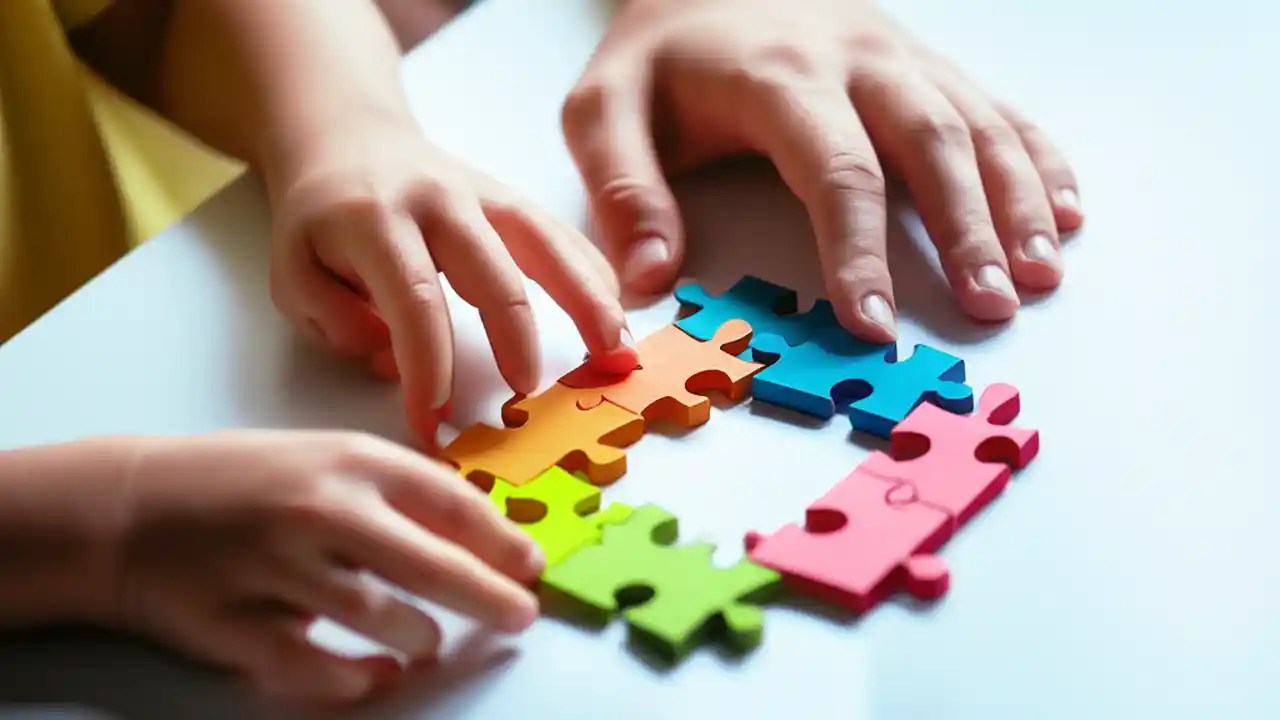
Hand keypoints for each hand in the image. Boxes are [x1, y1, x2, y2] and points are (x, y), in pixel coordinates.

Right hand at [107, 431, 542, 702]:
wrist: (129, 505)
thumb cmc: (243, 480)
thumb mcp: (325, 458)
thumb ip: (396, 492)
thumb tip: (481, 536)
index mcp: (350, 462)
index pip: (450, 503)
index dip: (501, 540)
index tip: (532, 565)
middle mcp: (320, 511)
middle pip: (430, 567)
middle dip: (488, 598)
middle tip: (520, 616)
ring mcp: (276, 568)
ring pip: (379, 620)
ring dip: (419, 638)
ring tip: (429, 641)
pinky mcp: (235, 624)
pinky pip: (314, 667)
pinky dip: (356, 679)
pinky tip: (379, 675)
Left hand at [267, 117, 633, 439]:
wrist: (350, 143)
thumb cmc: (323, 224)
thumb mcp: (293, 275)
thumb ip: (336, 324)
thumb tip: (398, 364)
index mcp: (376, 220)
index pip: (413, 303)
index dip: (428, 370)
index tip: (434, 425)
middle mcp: (440, 201)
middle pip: (494, 275)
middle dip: (516, 341)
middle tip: (526, 397)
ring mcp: (486, 195)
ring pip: (548, 246)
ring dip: (588, 303)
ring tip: (617, 355)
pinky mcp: (515, 201)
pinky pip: (564, 237)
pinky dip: (595, 278)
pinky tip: (617, 318)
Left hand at [563, 0, 1082, 340]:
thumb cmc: (658, 57)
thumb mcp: (604, 110)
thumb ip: (624, 189)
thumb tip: (646, 281)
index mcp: (776, 75)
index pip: (833, 167)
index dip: (856, 249)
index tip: (872, 325)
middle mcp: (854, 58)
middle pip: (929, 140)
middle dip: (966, 227)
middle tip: (992, 305)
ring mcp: (900, 54)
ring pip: (977, 121)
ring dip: (1017, 200)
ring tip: (1040, 274)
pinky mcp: (924, 61)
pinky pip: (996, 104)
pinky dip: (1036, 158)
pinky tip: (1065, 210)